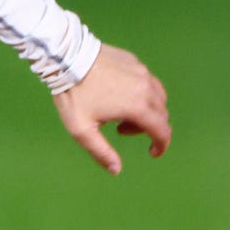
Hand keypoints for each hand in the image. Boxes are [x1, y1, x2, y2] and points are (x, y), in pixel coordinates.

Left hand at [53, 44, 171, 174]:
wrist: (67, 58)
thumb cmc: (74, 95)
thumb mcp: (82, 130)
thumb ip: (101, 152)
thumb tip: (116, 170)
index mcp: (137, 107)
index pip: (162, 131)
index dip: (161, 145)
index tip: (152, 152)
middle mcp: (146, 88)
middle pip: (161, 115)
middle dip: (147, 128)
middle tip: (121, 129)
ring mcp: (142, 72)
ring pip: (158, 97)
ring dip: (147, 110)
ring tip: (120, 113)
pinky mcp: (135, 62)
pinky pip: (148, 81)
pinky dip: (143, 94)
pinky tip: (119, 95)